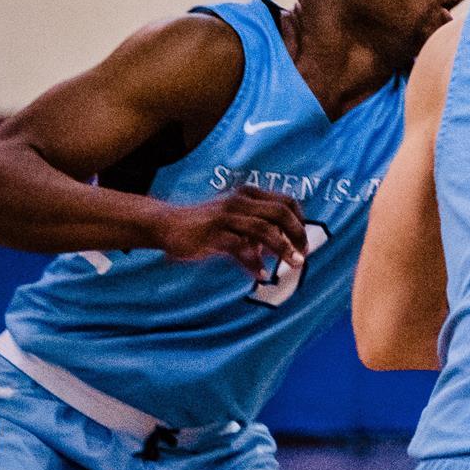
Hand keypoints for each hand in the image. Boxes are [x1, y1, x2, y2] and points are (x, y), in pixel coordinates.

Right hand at [155, 185, 307, 280]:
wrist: (166, 224)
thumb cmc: (205, 224)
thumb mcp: (234, 220)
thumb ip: (257, 229)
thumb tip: (280, 248)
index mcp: (248, 195)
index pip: (286, 202)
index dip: (299, 221)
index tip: (303, 241)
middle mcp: (239, 201)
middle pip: (280, 213)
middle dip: (297, 234)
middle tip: (303, 255)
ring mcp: (226, 216)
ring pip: (264, 229)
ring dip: (283, 249)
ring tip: (292, 264)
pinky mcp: (212, 233)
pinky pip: (240, 248)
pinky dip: (254, 263)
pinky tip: (260, 275)